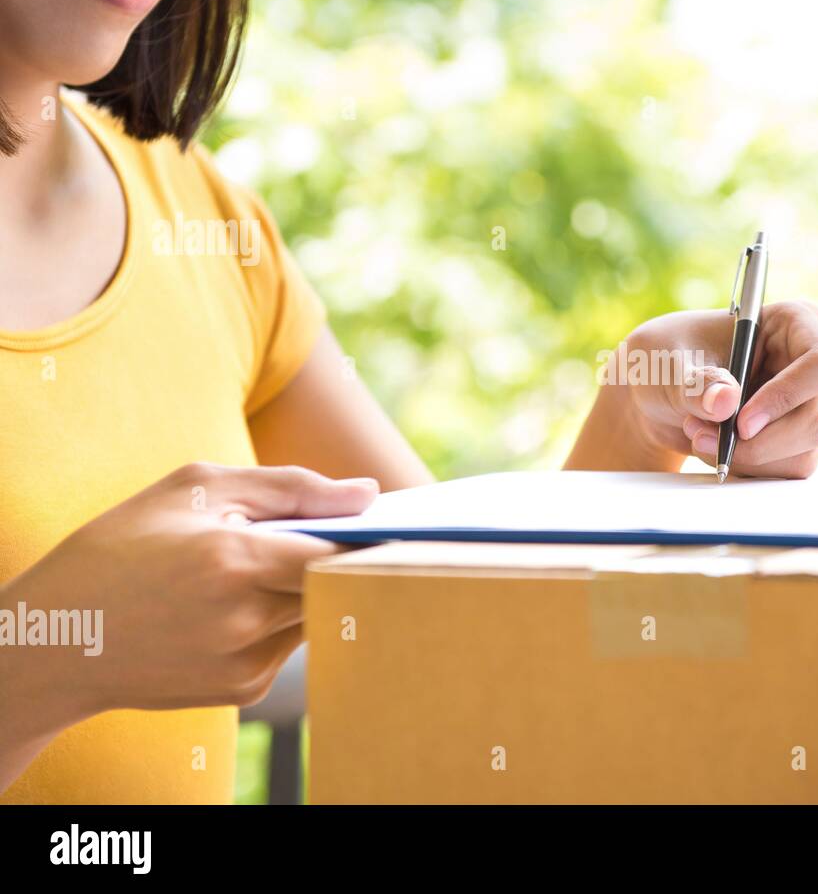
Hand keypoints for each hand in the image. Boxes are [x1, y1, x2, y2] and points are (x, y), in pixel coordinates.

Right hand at [0, 463, 375, 789]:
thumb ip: (291, 487)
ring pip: (316, 616)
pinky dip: (281, 621)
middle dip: (343, 560)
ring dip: (309, 590)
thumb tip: (368, 494)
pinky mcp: (242, 692)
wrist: (57, 635)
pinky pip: (290, 647)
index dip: (370, 536)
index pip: (337, 550)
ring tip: (271, 566)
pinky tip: (242, 605)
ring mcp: (244, 663)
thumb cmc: (124, 545)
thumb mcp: (195, 488)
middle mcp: (244, 620)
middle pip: (334, 585)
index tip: (399, 523)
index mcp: (233, 560)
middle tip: (351, 537)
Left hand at [568, 302, 817, 478]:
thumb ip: (696, 383)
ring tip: (699, 436)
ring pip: (803, 451)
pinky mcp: (798, 440)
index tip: (742, 422)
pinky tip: (716, 448)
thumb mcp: (669, 365)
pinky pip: (788, 470)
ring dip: (745, 457)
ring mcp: (809, 404)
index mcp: (794, 323)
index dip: (787, 396)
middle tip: (703, 437)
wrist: (659, 396)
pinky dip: (747, 468)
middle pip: (815, 419)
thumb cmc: (667, 360)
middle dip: (757, 442)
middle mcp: (810, 364)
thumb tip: (727, 401)